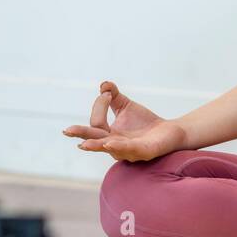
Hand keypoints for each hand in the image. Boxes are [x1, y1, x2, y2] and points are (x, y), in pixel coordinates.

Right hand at [62, 80, 187, 161]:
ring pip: (110, 148)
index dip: (98, 106)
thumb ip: (113, 95)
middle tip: (67, 130)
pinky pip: (130, 150)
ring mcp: (128, 151)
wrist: (169, 131)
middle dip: (81, 135)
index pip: (96, 123)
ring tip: (84, 144)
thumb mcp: (125, 105)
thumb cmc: (144, 122)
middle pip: (95, 140)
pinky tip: (110, 143)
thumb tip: (103, 84)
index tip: (106, 93)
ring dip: (97, 145)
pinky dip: (120, 147)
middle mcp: (114, 146)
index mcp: (108, 135)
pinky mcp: (144, 152)